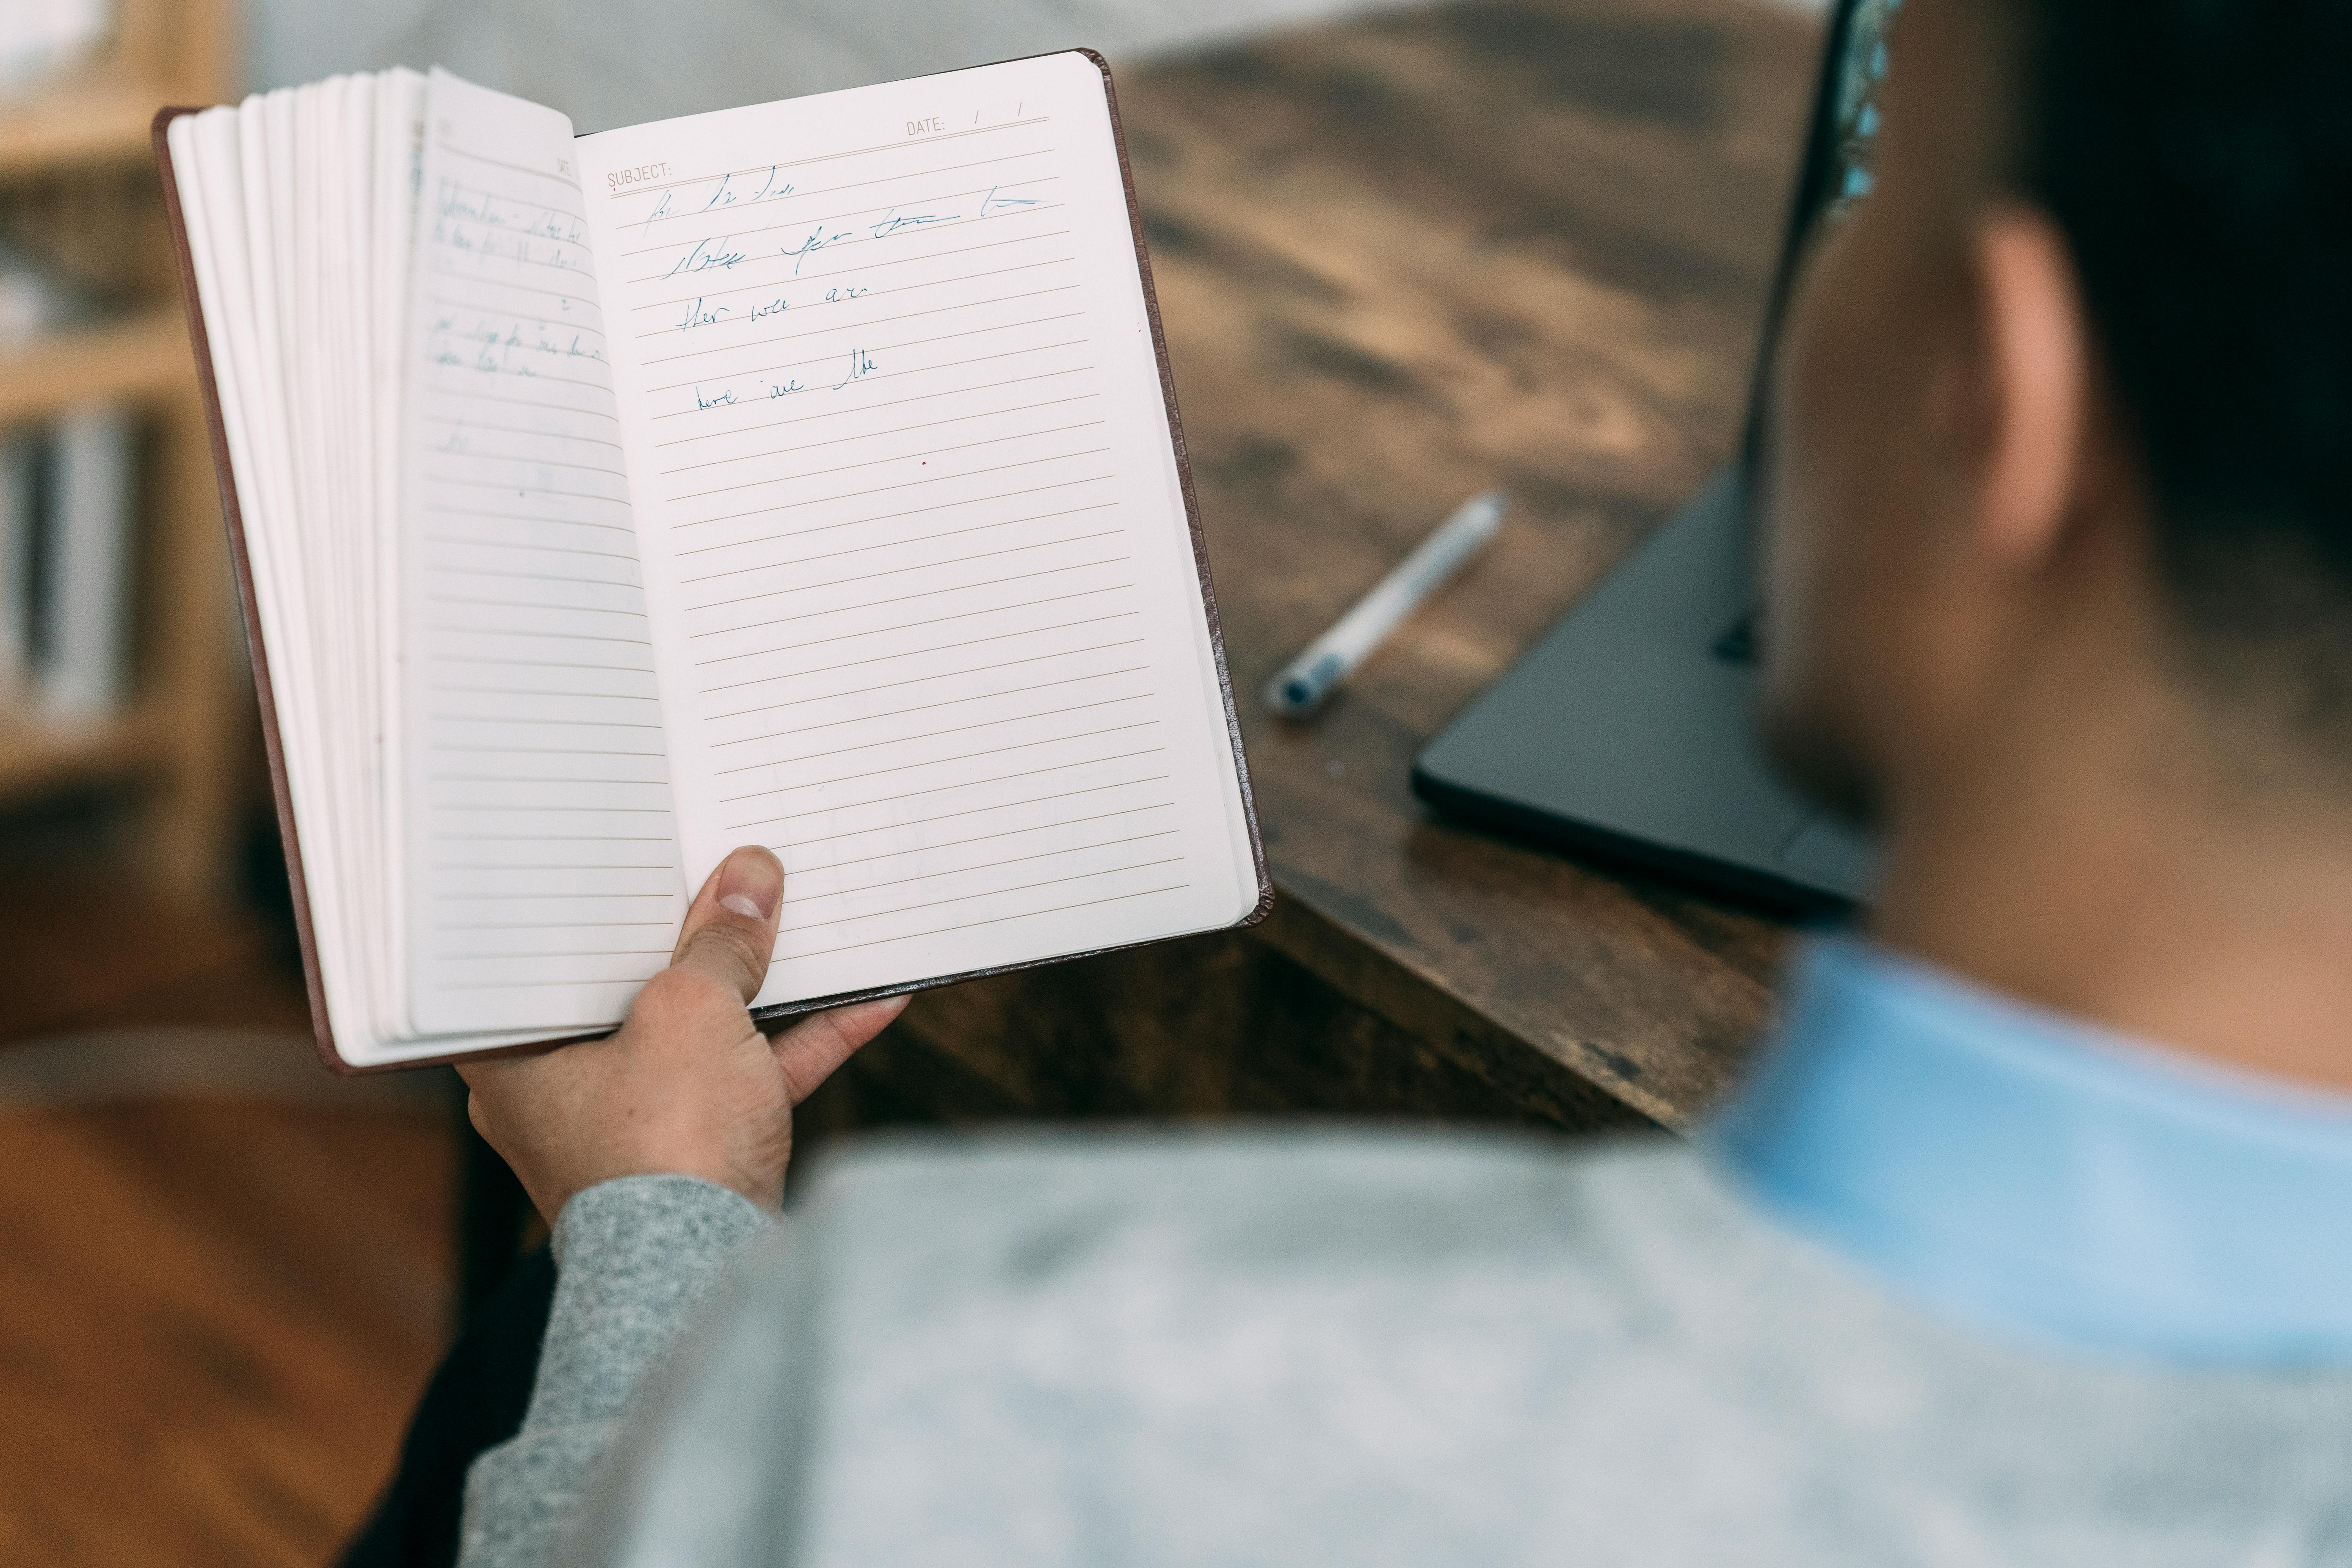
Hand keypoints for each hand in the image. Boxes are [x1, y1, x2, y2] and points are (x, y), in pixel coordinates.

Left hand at [457, 845, 907, 1221]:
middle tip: (720, 870)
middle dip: (691, 935)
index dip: (582, 902)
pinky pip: (748, 1077)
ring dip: (759, 982)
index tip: (621, 855)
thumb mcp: (692, 1011)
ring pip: (699, 1031)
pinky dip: (800, 1040)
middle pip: (629, 987)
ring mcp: (633, 1125)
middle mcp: (562, 1091)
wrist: (707, 1276)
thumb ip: (722, 941)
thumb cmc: (663, 1149)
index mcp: (513, 1057)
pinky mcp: (697, 1151)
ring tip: (802, 914)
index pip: (538, 957)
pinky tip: (869, 998)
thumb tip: (747, 880)